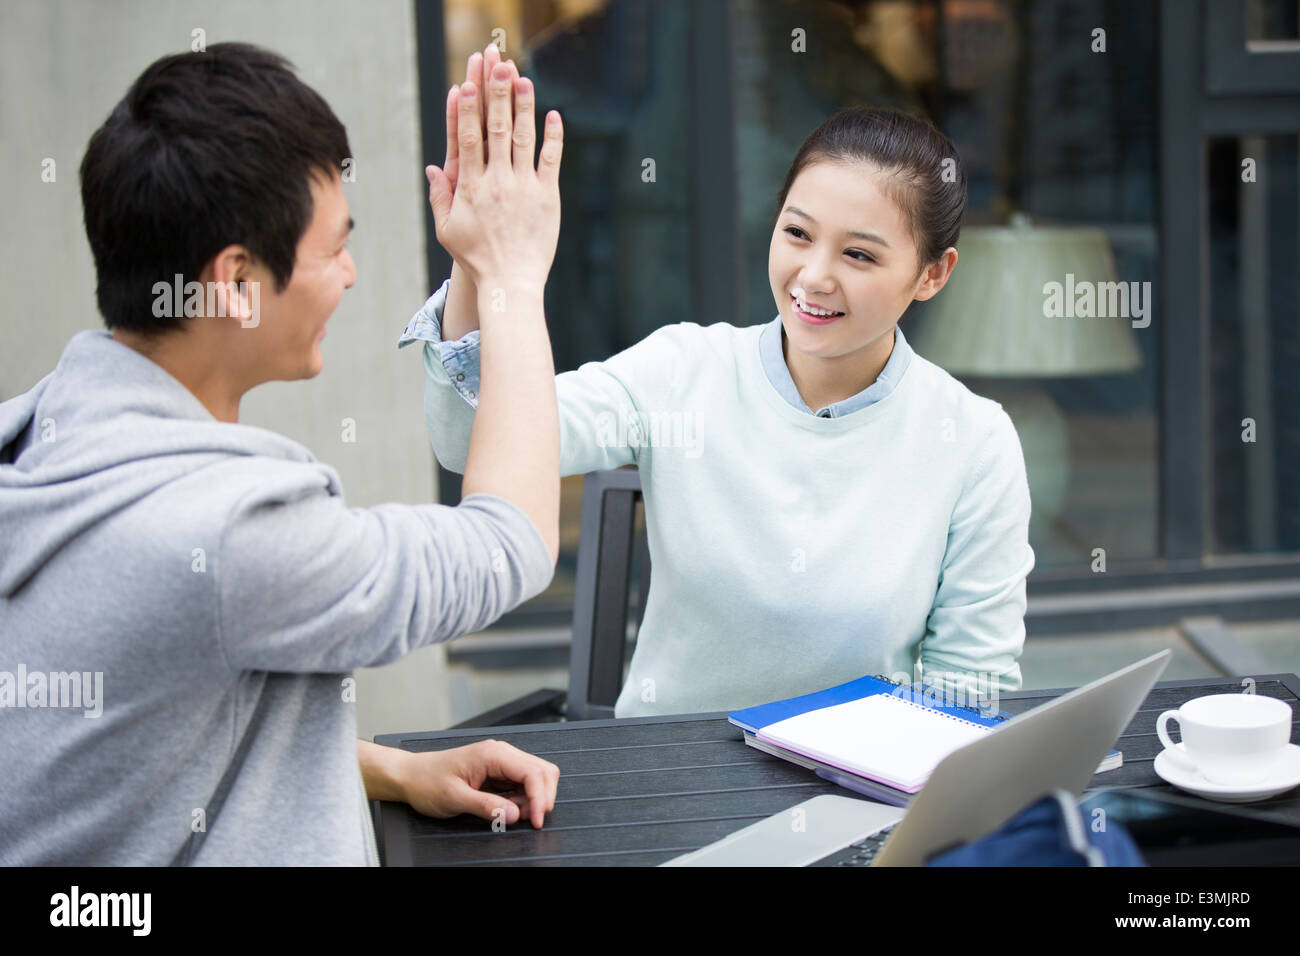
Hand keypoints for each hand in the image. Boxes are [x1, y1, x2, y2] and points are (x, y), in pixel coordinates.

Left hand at [399, 740, 559, 828]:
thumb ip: (486, 806)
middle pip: (543, 772)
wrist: (410, 776)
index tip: (536, 821)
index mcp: (493, 754)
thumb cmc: (427, 781)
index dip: (540, 798)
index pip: (534, 773)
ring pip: (536, 778)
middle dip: (542, 798)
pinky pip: (522, 784)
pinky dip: (523, 800)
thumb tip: (514, 815)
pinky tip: (507, 809)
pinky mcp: (498, 772)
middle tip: (529, 821)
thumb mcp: (454, 798)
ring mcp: (501, 762)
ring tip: (511, 815)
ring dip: (532, 800)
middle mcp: (501, 754)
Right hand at [426, 52, 562, 288]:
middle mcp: (497, 182)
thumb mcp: (447, 230)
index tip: (465, 83)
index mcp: (471, 187)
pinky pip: (550, 160)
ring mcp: (524, 187)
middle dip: (496, 95)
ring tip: (523, 78)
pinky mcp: (547, 196)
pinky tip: (553, 115)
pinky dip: (552, 137)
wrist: (510, 281)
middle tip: (497, 65)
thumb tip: (433, 167)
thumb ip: (440, 197)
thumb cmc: (476, 258)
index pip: (467, 139)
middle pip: (496, 130)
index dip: (466, 110)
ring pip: (523, 139)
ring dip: (524, 106)